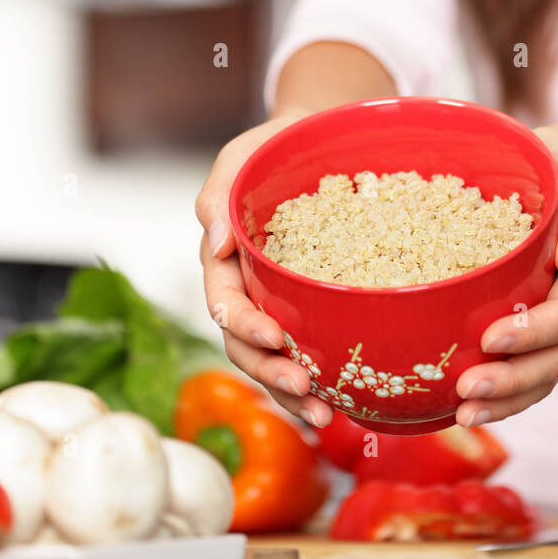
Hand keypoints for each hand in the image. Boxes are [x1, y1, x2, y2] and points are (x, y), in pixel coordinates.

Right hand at [195, 111, 334, 428]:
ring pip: (275, 361)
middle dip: (272, 374)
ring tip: (325, 417)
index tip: (275, 337)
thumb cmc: (269, 150)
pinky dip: (321, 382)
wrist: (315, 142)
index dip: (245, 325)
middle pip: (247, 346)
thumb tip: (216, 242)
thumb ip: (219, 196)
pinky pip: (310, 350)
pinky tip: (341, 405)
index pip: (225, 304)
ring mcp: (277, 305)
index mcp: (225, 263)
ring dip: (294, 394)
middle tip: (307, 392)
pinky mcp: (309, 309)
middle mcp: (247, 292)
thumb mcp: (239, 159)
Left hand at [453, 123, 557, 426]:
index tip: (490, 337)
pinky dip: (504, 394)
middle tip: (468, 390)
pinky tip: (465, 408)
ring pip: (544, 373)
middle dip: (515, 379)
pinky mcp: (539, 325)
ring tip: (465, 412)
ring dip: (507, 398)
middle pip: (557, 355)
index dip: (533, 331)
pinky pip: (529, 369)